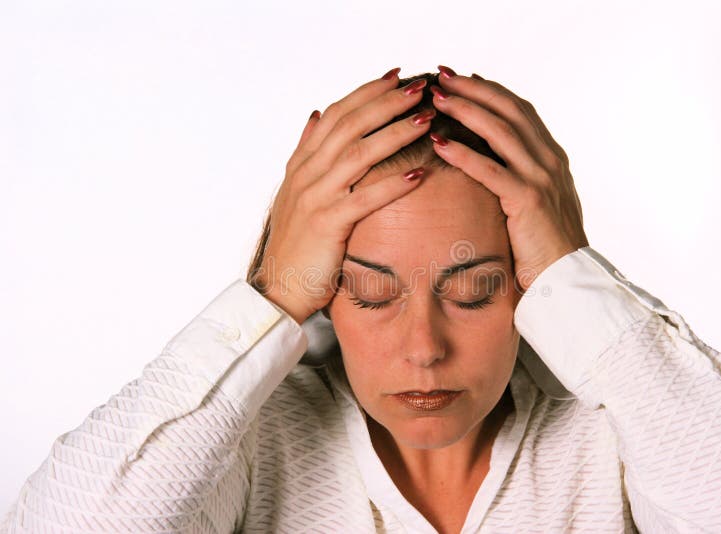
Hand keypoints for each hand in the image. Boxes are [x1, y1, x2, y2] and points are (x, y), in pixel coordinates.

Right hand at [249, 70, 433, 323]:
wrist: (278, 287)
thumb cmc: (297, 243)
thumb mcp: (296, 191)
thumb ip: (307, 152)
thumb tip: (316, 115)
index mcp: (302, 164)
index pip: (337, 115)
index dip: (367, 93)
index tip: (397, 76)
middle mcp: (307, 174)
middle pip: (349, 126)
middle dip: (386, 103)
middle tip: (419, 88)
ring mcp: (315, 197)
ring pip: (358, 154)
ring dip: (395, 133)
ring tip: (426, 119)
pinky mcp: (327, 225)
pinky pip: (364, 198)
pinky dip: (393, 183)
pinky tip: (420, 173)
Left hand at [430, 66, 588, 291]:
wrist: (567, 279)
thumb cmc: (544, 246)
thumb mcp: (536, 203)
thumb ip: (520, 178)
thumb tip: (491, 163)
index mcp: (552, 157)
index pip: (519, 110)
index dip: (490, 91)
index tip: (462, 78)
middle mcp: (550, 160)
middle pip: (509, 110)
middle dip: (473, 89)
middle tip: (441, 76)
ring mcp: (541, 178)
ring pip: (499, 131)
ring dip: (465, 110)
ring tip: (435, 100)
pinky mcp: (528, 200)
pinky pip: (490, 169)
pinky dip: (463, 152)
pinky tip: (439, 143)